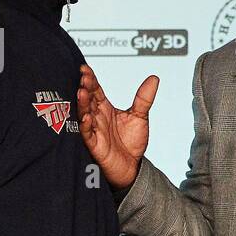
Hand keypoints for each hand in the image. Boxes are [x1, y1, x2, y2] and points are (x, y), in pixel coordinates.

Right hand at [78, 63, 157, 191]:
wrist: (133, 166)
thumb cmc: (132, 141)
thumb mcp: (140, 117)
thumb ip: (144, 98)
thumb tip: (154, 79)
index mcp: (105, 108)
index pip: (96, 90)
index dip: (91, 79)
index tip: (85, 68)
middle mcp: (97, 117)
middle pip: (88, 99)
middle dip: (85, 88)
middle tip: (84, 77)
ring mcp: (94, 130)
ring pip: (84, 114)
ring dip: (82, 103)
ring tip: (82, 92)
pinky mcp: (94, 144)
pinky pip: (87, 134)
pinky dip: (85, 126)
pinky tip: (86, 118)